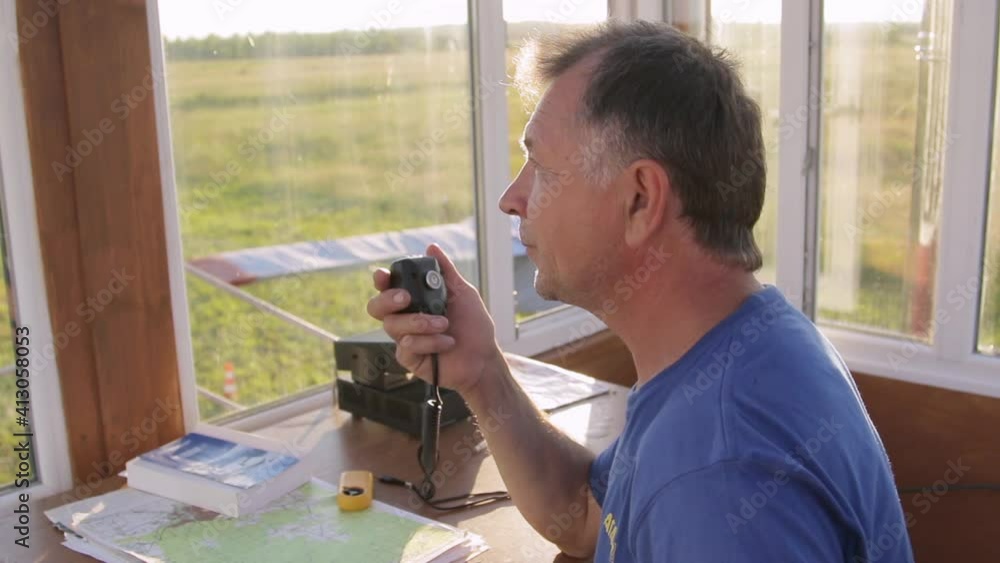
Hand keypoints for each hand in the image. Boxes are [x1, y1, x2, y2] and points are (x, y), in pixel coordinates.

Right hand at [366, 244, 501, 394]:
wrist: (483, 358)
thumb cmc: (474, 326)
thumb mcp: (463, 293)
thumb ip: (446, 272)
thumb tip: (432, 247)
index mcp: (414, 299)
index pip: (388, 287)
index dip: (381, 280)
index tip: (384, 276)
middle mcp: (405, 317)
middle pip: (376, 307)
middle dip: (388, 300)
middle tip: (407, 298)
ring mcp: (405, 338)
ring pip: (393, 326)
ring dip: (420, 322)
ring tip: (444, 324)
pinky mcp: (409, 358)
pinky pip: (407, 346)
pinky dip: (430, 342)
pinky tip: (447, 342)